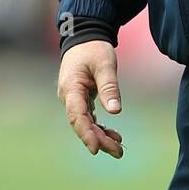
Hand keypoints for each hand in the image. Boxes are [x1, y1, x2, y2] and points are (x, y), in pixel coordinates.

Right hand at [57, 40, 124, 157]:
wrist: (85, 37)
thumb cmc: (94, 48)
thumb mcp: (105, 64)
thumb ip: (109, 87)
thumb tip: (115, 111)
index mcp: (71, 88)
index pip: (76, 116)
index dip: (86, 133)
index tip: (97, 149)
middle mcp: (69, 96)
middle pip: (82, 123)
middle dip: (99, 139)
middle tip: (118, 152)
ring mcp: (74, 98)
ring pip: (85, 123)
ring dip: (100, 136)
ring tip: (119, 148)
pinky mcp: (80, 98)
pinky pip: (89, 117)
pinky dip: (100, 127)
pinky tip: (113, 135)